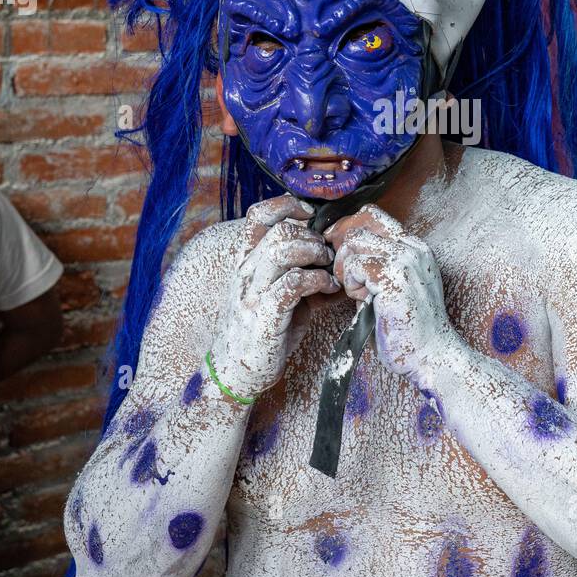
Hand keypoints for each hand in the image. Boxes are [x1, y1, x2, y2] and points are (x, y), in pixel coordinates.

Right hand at [210, 195, 338, 399]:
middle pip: (280, 230)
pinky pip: (294, 282)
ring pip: (284, 250)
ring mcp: (253, 292)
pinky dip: (318, 279)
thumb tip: (341, 265)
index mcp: (246, 262)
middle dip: (311, 237)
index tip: (309, 214)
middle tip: (326, 255)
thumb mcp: (279, 296)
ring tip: (329, 269)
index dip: (286, 205)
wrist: (236, 371)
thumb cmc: (263, 331)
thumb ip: (302, 276)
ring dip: (315, 254)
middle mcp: (246, 272)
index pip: (257, 216)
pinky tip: (328, 288)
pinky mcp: (265, 313)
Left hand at [325, 205, 449, 381]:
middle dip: (343, 253)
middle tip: (347, 281)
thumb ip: (373, 266)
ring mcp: (406, 261)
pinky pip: (356, 265)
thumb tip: (340, 251)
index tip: (338, 252)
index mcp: (415, 248)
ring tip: (360, 294)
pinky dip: (352, 284)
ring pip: (355, 243)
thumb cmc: (408, 330)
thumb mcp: (391, 288)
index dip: (348, 229)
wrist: (432, 356)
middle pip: (360, 227)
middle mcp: (413, 249)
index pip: (373, 216)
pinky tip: (365, 301)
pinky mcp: (395, 278)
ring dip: (348, 270)